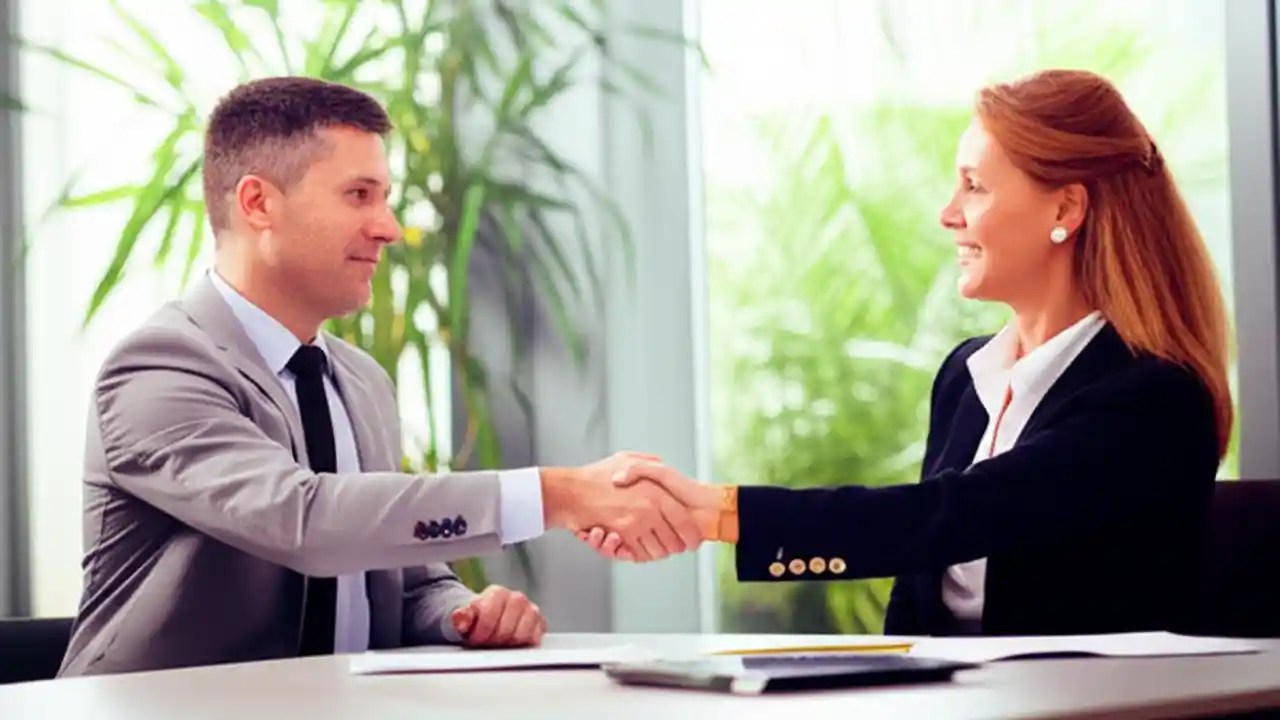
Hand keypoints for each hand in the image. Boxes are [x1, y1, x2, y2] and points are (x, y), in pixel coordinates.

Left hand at [450, 585, 546, 647]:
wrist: (487, 620)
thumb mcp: (463, 617)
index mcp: (497, 593)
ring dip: (508, 645)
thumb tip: (461, 620)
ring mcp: (531, 610)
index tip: (474, 638)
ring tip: (499, 643)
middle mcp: (517, 598)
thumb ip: (461, 617)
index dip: (479, 633)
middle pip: (505, 630)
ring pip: (521, 636)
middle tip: (486, 642)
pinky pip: (535, 639)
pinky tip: (512, 644)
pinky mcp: (540, 624)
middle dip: (493, 641)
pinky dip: (523, 645)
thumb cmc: (476, 620)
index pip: (489, 617)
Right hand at [541, 452, 702, 561]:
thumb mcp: (625, 459)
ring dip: (658, 553)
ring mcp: (636, 523)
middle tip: (676, 549)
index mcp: (656, 491)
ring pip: (658, 551)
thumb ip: (647, 462)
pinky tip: (638, 549)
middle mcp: (649, 508)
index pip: (684, 521)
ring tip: (657, 549)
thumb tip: (661, 464)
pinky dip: (640, 556)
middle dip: (676, 548)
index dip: (690, 535)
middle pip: (674, 541)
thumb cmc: (594, 476)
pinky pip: (639, 554)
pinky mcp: (622, 536)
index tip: (692, 541)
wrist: (569, 492)